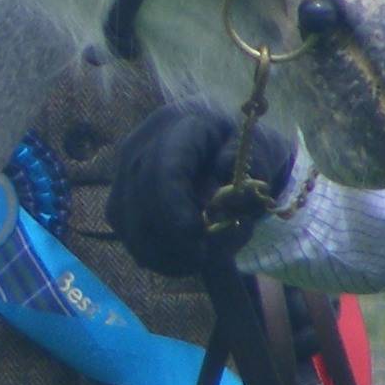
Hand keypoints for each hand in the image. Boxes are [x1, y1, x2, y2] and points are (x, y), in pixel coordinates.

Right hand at [105, 100, 295, 278]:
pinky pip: (126, 233)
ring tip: (196, 261)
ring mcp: (125, 172)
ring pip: (127, 219)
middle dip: (169, 235)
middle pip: (140, 194)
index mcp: (182, 122)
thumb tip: (226, 176)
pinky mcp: (120, 199)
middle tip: (201, 259)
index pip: (164, 164)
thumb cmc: (245, 151)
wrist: (223, 150)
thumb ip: (254, 159)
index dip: (173, 203)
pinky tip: (180, 260)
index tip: (194, 235)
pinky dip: (152, 254)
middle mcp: (143, 142)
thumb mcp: (264, 148)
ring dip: (160, 251)